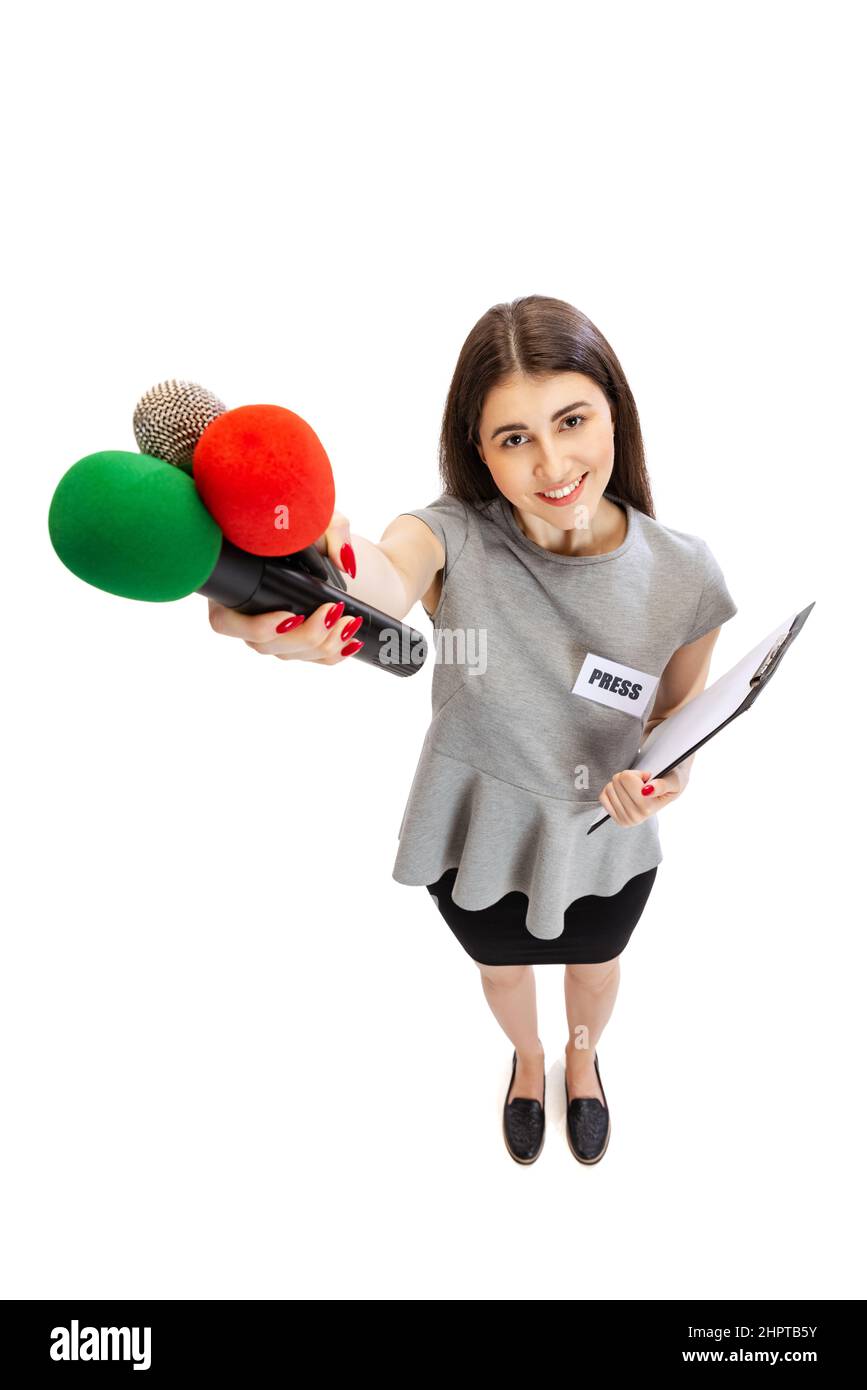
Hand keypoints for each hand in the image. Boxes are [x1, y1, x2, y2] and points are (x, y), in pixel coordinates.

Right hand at [207, 508, 363, 663]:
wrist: (319, 531)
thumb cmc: (303, 519)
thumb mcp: (316, 514)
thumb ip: (332, 530)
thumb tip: (344, 562)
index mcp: (232, 584)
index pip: (226, 622)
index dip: (256, 626)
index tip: (290, 616)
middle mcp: (244, 612)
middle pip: (264, 645)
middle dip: (304, 636)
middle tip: (332, 613)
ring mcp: (267, 629)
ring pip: (289, 654)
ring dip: (323, 645)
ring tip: (349, 622)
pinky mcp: (291, 637)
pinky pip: (308, 658)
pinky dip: (333, 654)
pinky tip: (352, 642)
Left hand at [598, 765, 686, 825]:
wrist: (668, 793)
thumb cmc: (671, 783)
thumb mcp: (674, 781)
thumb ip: (662, 785)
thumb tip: (647, 791)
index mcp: (648, 809)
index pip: (627, 778)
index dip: (638, 774)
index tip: (648, 780)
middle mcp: (635, 818)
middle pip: (617, 780)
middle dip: (629, 777)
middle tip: (642, 784)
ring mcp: (625, 820)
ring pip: (609, 787)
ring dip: (622, 784)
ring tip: (636, 789)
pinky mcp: (616, 819)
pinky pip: (603, 797)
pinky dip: (612, 790)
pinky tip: (625, 793)